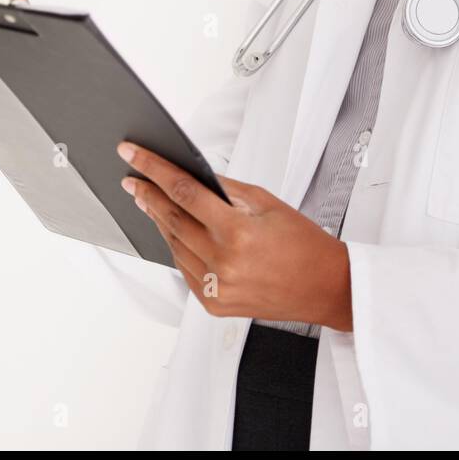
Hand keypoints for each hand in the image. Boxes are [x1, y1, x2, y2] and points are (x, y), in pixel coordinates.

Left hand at [117, 141, 352, 331]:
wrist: (325, 286)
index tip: (134, 155)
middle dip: (147, 195)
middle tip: (133, 179)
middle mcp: (223, 263)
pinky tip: (175, 233)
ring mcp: (217, 288)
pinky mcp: (214, 304)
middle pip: (172, 220)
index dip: (154, 170)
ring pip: (173, 246)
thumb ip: (227, 190)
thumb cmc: (304, 244)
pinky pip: (185, 270)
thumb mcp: (268, 204)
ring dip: (159, 221)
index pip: (184, 192)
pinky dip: (176, 248)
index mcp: (238, 232)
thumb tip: (194, 176)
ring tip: (149, 201)